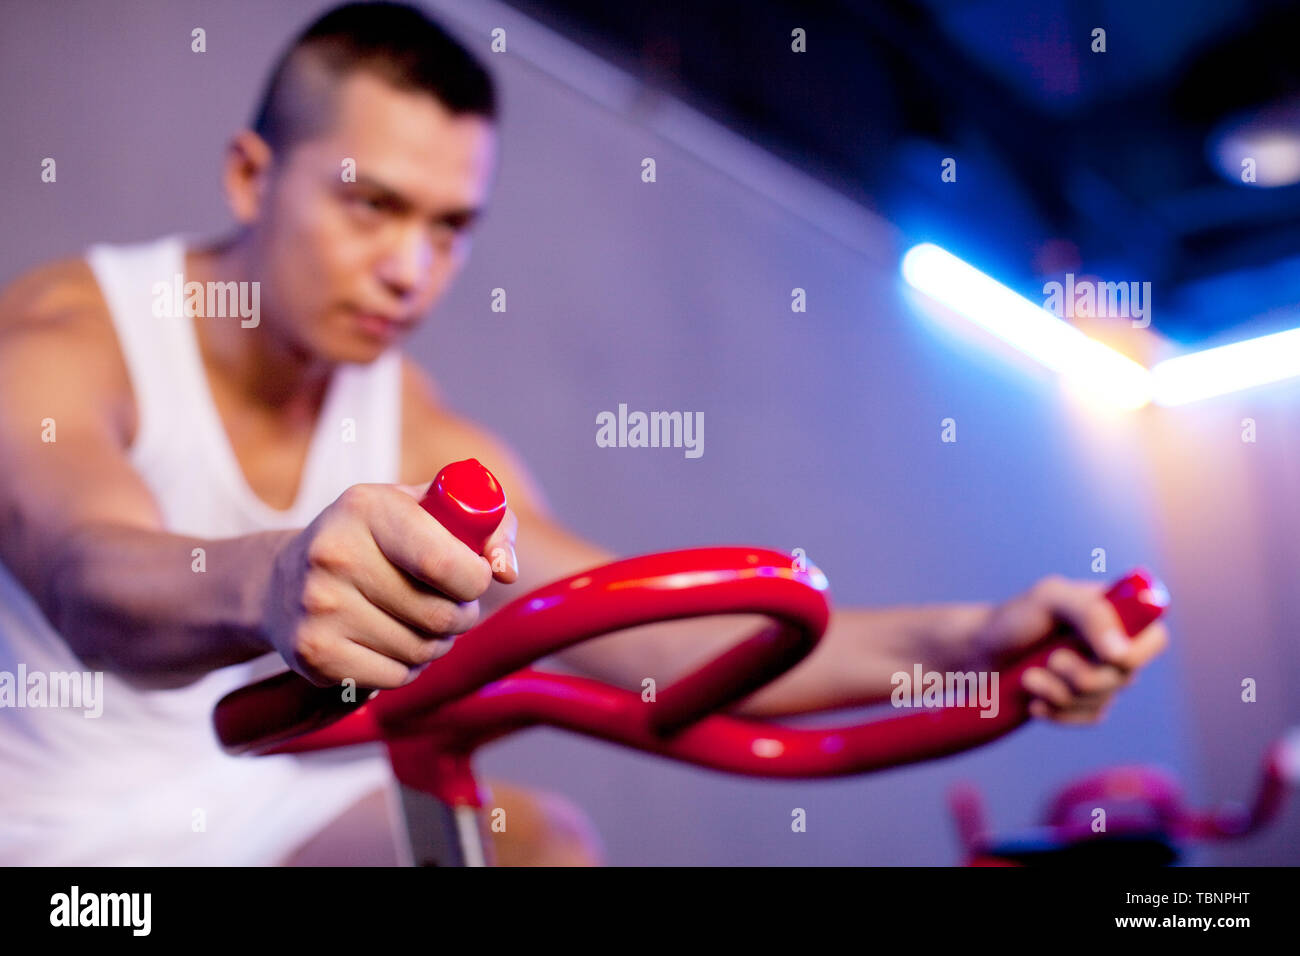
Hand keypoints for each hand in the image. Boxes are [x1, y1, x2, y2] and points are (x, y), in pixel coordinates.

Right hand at [262, 482, 518, 688]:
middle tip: (452, 606)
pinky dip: (406, 669)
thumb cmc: (375, 540)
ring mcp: (318, 607)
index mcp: (367, 507)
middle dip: (461, 616)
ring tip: (419, 622)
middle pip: (440, 615)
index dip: (476, 580)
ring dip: (436, 644)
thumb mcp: (421, 509)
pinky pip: (395, 678)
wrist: (283, 581)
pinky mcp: (312, 653)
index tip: (474, 578)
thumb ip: (483, 524)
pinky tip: (390, 643)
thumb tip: (506, 570)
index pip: (444, 562)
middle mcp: (334, 554)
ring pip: (421, 651)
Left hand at [969, 575, 1168, 724]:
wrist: (978, 653)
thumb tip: (1121, 652)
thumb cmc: (1013, 619)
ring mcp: (1100, 677)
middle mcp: (1113, 646)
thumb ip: (1090, 612)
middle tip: (1051, 660)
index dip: (1136, 653)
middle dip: (1083, 675)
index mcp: (1115, 614)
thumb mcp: (1049, 598)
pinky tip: (1034, 701)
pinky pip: (1087, 718)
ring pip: (1103, 700)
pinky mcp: (1082, 704)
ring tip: (1029, 677)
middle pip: (1126, 676)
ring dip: (1061, 692)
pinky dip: (1058, 712)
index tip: (1105, 656)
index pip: (1154, 638)